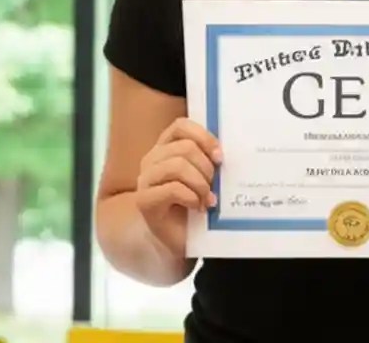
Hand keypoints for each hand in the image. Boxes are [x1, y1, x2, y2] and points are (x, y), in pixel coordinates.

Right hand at [135, 117, 221, 253]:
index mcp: (166, 148)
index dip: (203, 137)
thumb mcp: (204, 179)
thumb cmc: (193, 209)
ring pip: (177, 165)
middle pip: (184, 147)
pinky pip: (173, 189)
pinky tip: (198, 207)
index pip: (181, 126)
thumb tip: (224, 152)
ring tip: (207, 199)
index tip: (220, 156)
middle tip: (214, 187)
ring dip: (200, 184)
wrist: (177, 243)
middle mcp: (152, 160)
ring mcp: (146, 180)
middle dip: (206, 167)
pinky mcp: (144, 201)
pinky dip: (192, 198)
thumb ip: (209, 161)